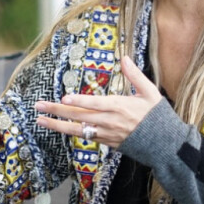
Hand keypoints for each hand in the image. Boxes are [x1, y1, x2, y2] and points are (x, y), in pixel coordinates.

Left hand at [34, 56, 161, 146]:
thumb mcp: (150, 92)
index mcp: (120, 107)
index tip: (64, 98)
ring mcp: (106, 134)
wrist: (164, 144)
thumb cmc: (157, 116)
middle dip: (57, 111)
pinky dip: (71, 132)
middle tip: (39, 106)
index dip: (79, 101)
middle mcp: (110, 121)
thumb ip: (135, 75)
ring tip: (40, 120)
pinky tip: (59, 127)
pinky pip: (85, 136)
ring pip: (77, 130)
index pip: (95, 104)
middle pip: (79, 116)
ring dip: (57, 125)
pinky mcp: (106, 142)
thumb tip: (124, 58)